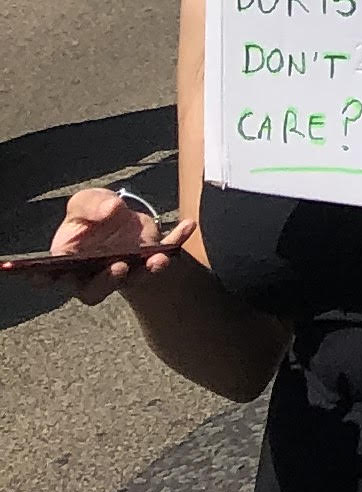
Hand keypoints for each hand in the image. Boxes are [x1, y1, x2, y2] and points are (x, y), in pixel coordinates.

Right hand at [46, 186, 186, 301]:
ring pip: (131, 281)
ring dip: (145, 272)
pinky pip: (164, 255)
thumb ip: (91, 205)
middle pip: (93, 290)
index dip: (45, 279)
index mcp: (68, 261)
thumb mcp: (88, 202)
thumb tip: (110, 212)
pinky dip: (176, 241)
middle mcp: (93, 274)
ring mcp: (123, 270)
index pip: (51, 276)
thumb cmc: (95, 214)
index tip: (43, 277)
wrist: (121, 217)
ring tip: (158, 260)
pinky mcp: (148, 260)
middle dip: (105, 282)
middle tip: (118, 268)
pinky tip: (188, 226)